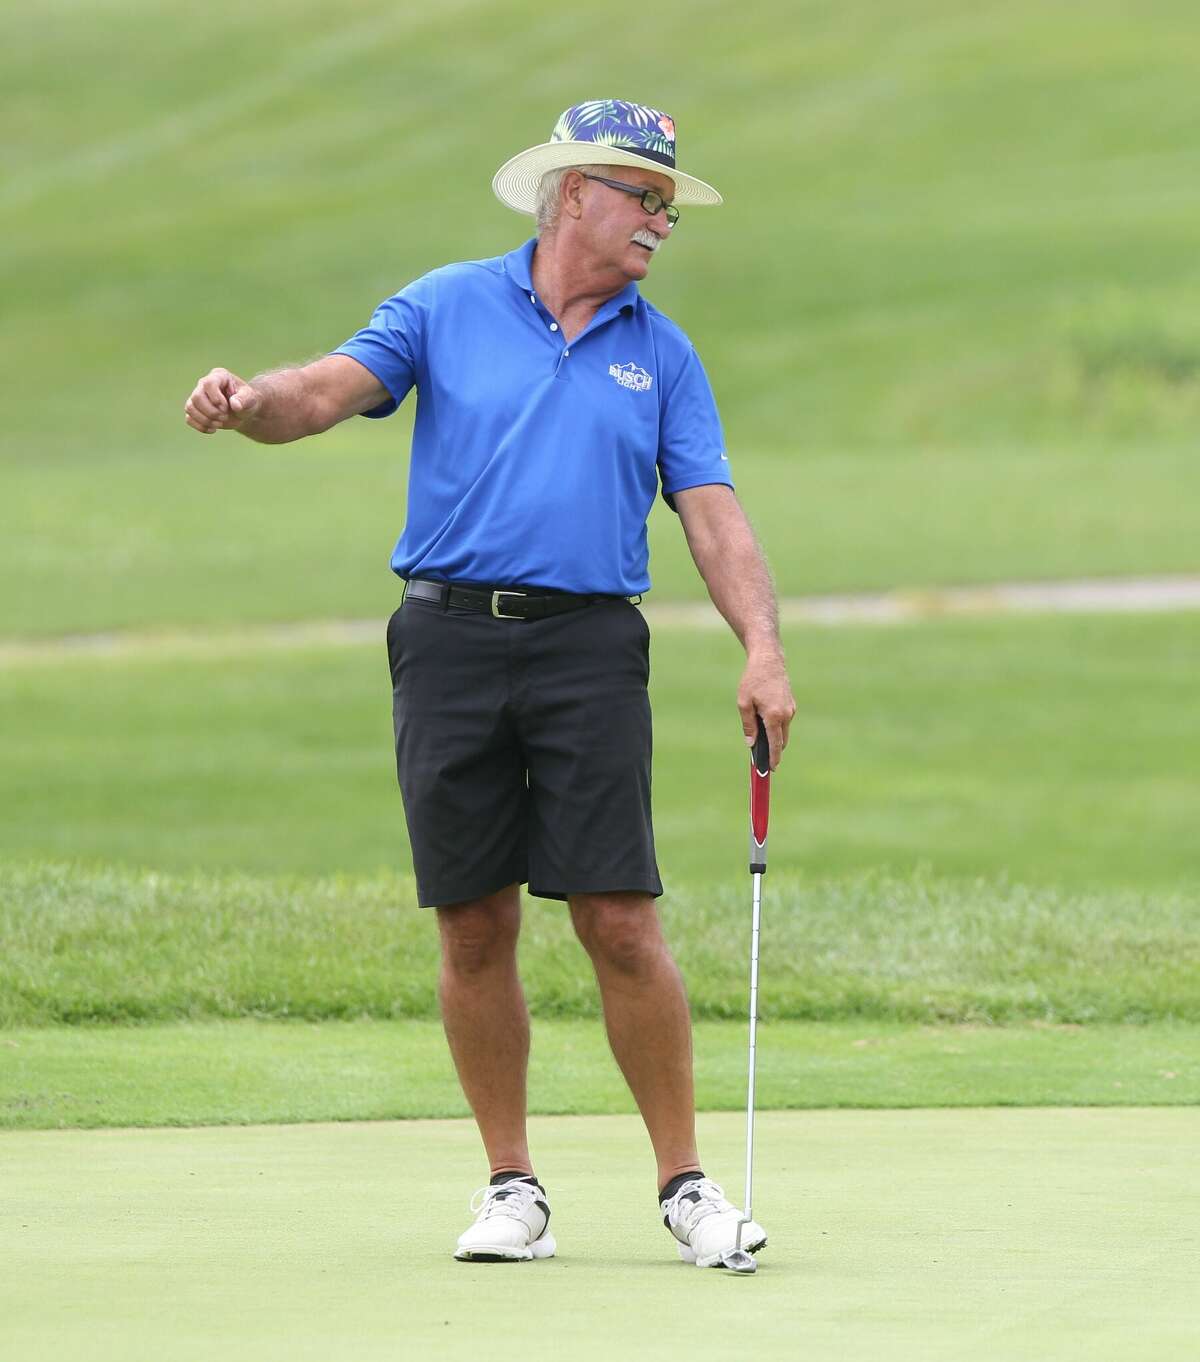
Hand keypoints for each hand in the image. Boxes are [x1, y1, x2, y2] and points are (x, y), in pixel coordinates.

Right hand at [184, 367, 260, 433]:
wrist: (243, 411)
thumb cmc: (247, 401)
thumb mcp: (251, 398)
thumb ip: (244, 399)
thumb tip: (235, 405)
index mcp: (219, 376)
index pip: (208, 383)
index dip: (215, 398)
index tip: (226, 408)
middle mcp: (204, 384)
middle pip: (196, 397)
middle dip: (210, 412)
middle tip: (225, 417)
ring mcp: (197, 396)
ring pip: (190, 407)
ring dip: (205, 420)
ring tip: (219, 424)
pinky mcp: (195, 409)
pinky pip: (189, 418)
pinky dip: (200, 426)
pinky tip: (213, 429)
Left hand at [736, 646, 795, 770]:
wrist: (768, 661)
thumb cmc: (753, 681)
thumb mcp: (744, 703)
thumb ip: (748, 725)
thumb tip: (751, 743)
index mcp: (773, 716)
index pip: (775, 744)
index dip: (773, 759)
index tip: (771, 770)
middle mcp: (786, 714)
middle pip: (781, 740)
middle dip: (773, 750)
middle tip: (762, 759)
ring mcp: (791, 709)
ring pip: (783, 730)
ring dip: (774, 736)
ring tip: (760, 738)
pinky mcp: (791, 704)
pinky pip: (784, 721)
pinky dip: (776, 725)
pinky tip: (765, 721)